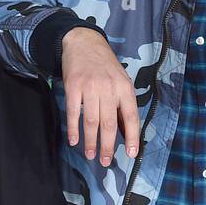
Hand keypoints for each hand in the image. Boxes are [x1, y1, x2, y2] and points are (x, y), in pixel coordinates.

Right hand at [60, 27, 139, 166]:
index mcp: (125, 88)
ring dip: (91, 141)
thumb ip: (123, 104)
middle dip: (108, 146)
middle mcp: (109, 88)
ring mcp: (90, 87)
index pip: (131, 117)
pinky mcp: (73, 87)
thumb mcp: (121, 81)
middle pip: (109, 123)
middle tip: (106, 162)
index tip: (131, 154)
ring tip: (91, 155)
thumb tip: (125, 131)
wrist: (84, 42)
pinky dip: (73, 129)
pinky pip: (73, 112)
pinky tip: (74, 141)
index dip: (132, 137)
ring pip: (91, 121)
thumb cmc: (106, 66)